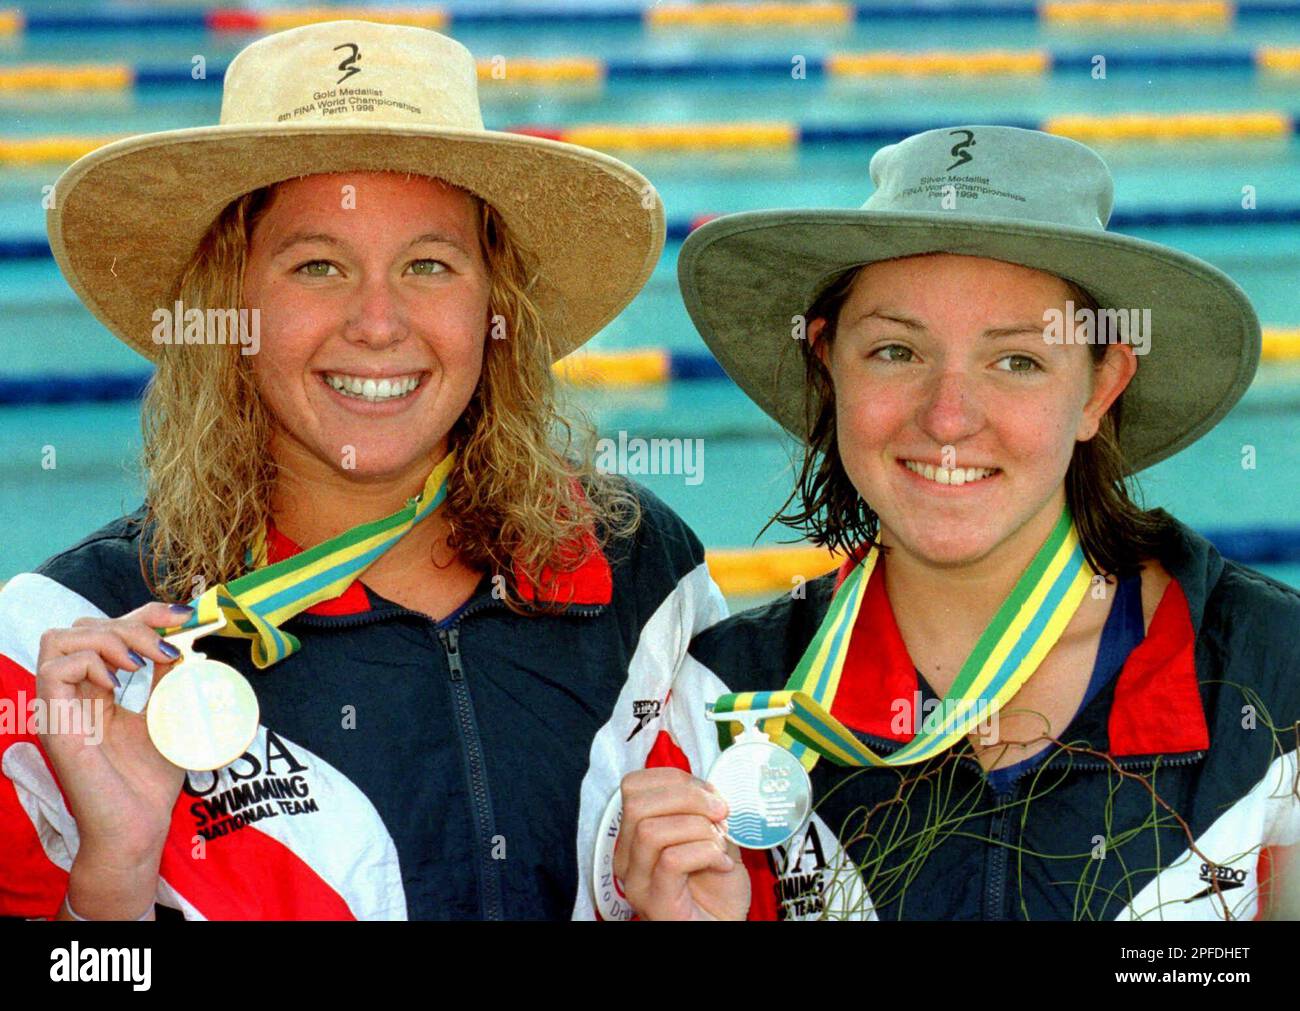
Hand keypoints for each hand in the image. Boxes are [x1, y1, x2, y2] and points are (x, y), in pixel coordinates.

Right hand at [35, 601, 195, 865]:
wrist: (138, 830)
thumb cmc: (149, 783)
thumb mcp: (169, 716)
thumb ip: (169, 680)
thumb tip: (184, 642)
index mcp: (96, 691)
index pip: (106, 630)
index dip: (144, 613)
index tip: (184, 615)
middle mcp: (72, 696)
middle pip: (81, 627)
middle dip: (130, 623)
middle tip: (168, 649)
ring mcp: (59, 710)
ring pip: (57, 639)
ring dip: (108, 638)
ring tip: (143, 663)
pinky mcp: (54, 727)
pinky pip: (52, 670)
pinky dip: (89, 662)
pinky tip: (120, 682)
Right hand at [613, 767, 750, 920]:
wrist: (724, 927)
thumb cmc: (718, 888)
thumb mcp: (715, 836)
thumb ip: (709, 811)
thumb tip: (714, 787)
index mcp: (635, 834)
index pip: (633, 786)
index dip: (675, 779)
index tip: (710, 793)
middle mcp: (627, 857)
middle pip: (637, 803)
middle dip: (688, 797)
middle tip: (720, 813)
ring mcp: (638, 882)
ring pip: (650, 830)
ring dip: (697, 827)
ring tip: (720, 843)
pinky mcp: (655, 903)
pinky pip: (672, 860)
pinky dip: (705, 853)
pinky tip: (722, 864)